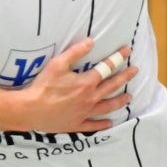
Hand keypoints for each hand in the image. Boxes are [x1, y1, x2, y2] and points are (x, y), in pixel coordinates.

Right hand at [10, 39, 135, 133]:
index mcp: (86, 82)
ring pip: (108, 107)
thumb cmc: (43, 86)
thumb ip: (75, 52)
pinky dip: (103, 124)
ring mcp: (85, 112)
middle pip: (112, 86)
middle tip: (135, 71)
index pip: (107, 67)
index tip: (127, 51)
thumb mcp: (58, 64)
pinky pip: (93, 125)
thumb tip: (91, 41)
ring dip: (120, 101)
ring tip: (129, 97)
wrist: (31, 109)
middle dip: (125, 77)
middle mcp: (90, 98)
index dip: (118, 57)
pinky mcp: (77, 124)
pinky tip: (109, 122)